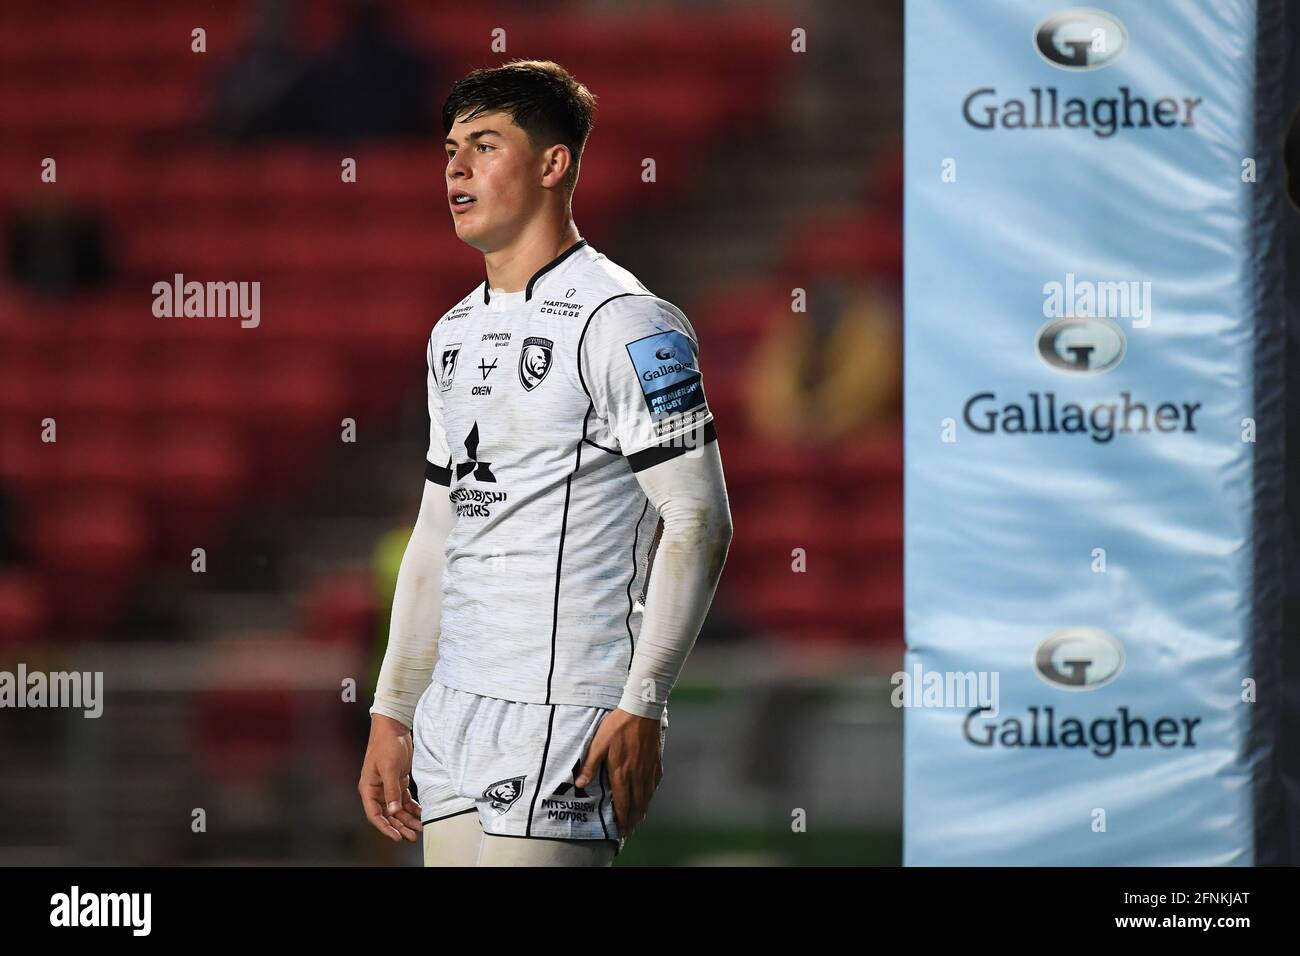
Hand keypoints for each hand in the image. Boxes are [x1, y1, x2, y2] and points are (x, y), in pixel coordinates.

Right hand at [359, 714, 423, 842]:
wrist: (394, 727)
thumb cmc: (386, 744)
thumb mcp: (389, 768)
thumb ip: (392, 790)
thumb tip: (393, 811)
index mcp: (368, 789)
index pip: (375, 815)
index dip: (385, 827)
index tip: (397, 836)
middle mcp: (377, 790)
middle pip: (388, 815)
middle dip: (400, 826)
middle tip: (412, 836)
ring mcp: (388, 787)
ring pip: (397, 809)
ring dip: (408, 819)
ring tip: (419, 828)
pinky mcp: (399, 781)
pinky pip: (405, 799)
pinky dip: (412, 807)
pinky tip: (421, 813)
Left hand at [574, 708, 663, 837]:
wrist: (642, 711)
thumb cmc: (617, 726)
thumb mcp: (598, 743)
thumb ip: (590, 764)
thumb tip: (579, 783)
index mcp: (622, 773)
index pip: (623, 803)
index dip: (622, 819)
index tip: (621, 831)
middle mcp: (637, 775)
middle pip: (636, 804)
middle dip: (632, 820)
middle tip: (629, 831)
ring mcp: (648, 769)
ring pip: (647, 796)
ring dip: (642, 810)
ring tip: (638, 820)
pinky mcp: (656, 761)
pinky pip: (654, 784)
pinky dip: (651, 795)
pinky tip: (649, 797)